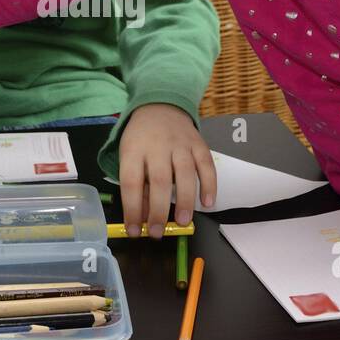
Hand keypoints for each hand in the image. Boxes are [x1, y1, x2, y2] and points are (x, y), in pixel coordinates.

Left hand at [116, 103, 215, 237]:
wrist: (160, 106)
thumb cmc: (141, 139)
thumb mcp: (130, 157)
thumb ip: (137, 186)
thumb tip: (142, 218)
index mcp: (133, 150)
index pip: (131, 182)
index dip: (132, 209)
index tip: (134, 231)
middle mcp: (157, 146)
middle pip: (159, 180)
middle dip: (159, 210)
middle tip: (158, 233)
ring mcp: (180, 144)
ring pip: (185, 173)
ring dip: (185, 200)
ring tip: (183, 222)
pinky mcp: (199, 144)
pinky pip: (207, 165)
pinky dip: (209, 184)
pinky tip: (208, 203)